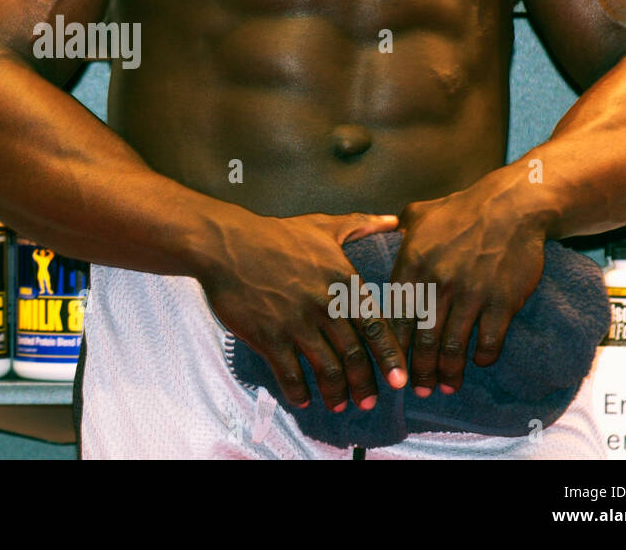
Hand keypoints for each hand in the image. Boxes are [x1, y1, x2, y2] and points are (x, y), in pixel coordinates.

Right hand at [197, 212, 407, 411]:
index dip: (389, 356)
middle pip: (354, 355)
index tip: (399, 380)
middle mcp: (323, 306)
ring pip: (327, 369)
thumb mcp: (323, 226)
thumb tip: (395, 221)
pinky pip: (290, 374)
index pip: (376, 326)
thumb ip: (362, 225)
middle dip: (365, 384)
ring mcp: (295, 323)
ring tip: (338, 404)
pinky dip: (299, 393)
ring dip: (336, 393)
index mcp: (342, 282)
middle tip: (368, 402)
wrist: (226, 244)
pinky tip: (302, 400)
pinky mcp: (268, 337)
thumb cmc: (275, 234)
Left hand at [391, 189, 544, 396]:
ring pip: (454, 345)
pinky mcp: (503, 301)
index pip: (395, 315)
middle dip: (419, 370)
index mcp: (412, 263)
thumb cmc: (461, 210)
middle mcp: (438, 282)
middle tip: (417, 389)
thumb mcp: (418, 214)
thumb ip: (394, 232)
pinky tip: (479, 362)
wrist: (512, 206)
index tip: (389, 365)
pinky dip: (483, 357)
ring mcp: (472, 293)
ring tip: (445, 387)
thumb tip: (371, 235)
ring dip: (448, 371)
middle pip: (423, 338)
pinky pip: (489, 340)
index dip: (390, 346)